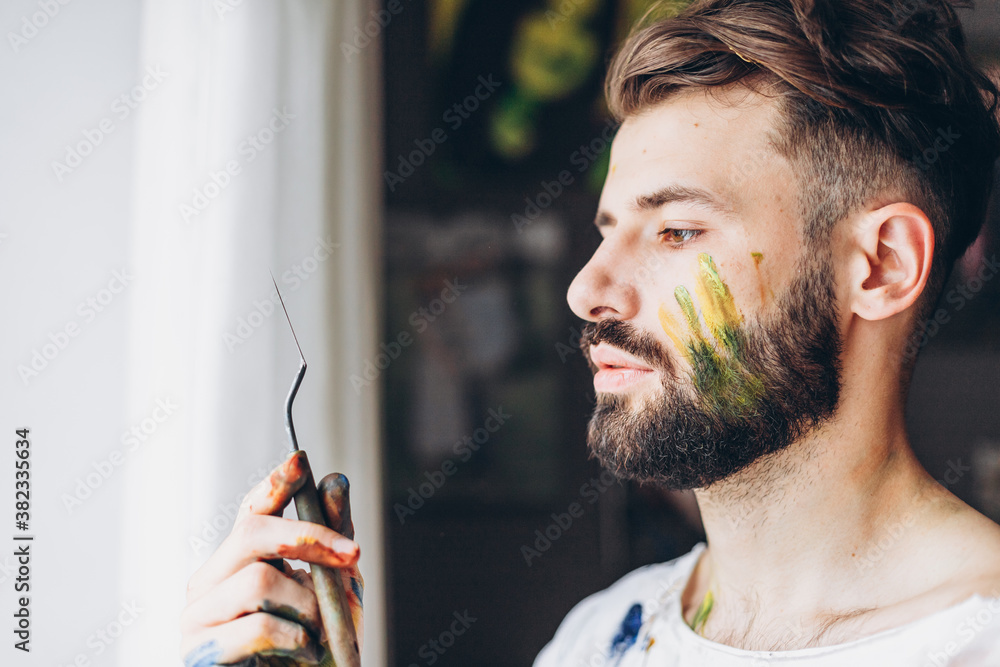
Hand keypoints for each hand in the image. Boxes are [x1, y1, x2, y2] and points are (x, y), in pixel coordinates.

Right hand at [180, 451, 363, 665]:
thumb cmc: (315, 648)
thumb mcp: (336, 588)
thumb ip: (333, 538)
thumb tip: (335, 481)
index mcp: (238, 562)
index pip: (252, 511)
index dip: (274, 484)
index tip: (299, 459)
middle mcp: (209, 582)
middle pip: (251, 533)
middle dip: (310, 539)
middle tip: (353, 555)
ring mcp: (198, 617)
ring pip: (258, 580)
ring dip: (307, 606)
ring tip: (318, 634)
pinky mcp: (200, 653)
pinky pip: (258, 626)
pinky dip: (295, 639)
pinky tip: (303, 654)